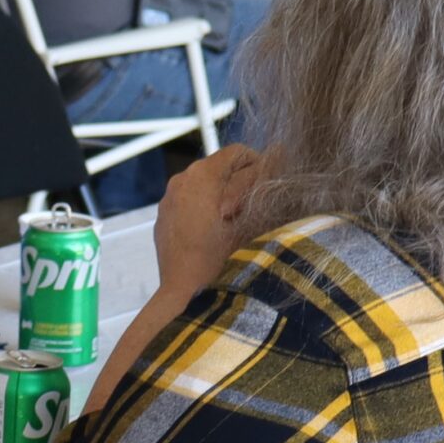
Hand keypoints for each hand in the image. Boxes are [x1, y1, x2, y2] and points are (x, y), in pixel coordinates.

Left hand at [152, 148, 264, 306]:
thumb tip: (278, 153)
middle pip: (220, 165)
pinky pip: (190, 198)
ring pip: (205, 182)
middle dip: (240, 180)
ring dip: (223, 193)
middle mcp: (181, 178)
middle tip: (253, 206)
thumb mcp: (246, 219)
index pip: (237, 152)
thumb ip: (258, 184)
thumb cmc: (217, 256)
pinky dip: (205, 205)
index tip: (268, 187)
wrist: (183, 290)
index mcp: (202, 175)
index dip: (258, 165)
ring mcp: (169, 196)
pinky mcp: (164, 213)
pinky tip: (215, 229)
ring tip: (235, 220)